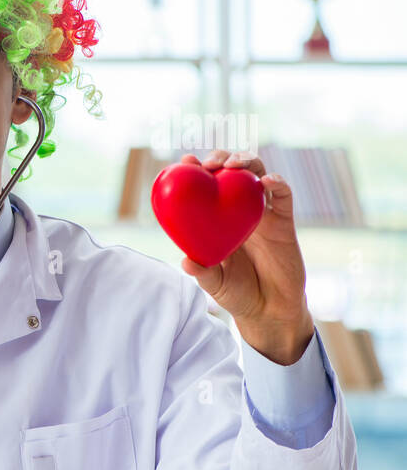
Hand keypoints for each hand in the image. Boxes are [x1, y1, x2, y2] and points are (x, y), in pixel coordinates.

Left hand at [177, 150, 314, 364]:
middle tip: (211, 163)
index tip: (184, 161)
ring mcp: (262, 214)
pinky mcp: (284, 222)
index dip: (195, 171)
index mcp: (217, 220)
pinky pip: (283, 197)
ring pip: (257, 175)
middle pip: (231, 173)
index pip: (205, 188)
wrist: (270, 310)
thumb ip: (202, 272)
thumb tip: (185, 261)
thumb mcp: (214, 284)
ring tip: (235, 164)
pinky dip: (277, 183)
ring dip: (247, 162)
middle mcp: (238, 212)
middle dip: (222, 159)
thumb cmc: (237, 293)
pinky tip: (267, 181)